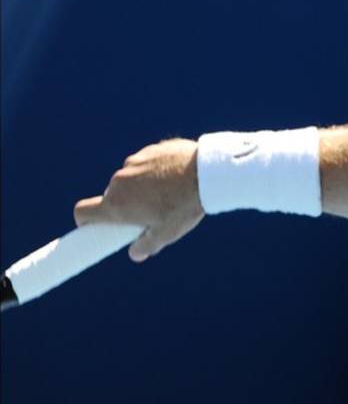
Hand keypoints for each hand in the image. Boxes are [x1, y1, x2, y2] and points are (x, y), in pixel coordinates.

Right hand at [74, 138, 203, 261]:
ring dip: (141, 186)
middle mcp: (118, 181)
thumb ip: (147, 245)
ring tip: (169, 193)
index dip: (86, 220)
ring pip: (130, 179)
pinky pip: (146, 164)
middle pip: (112, 196)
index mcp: (116, 204)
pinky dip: (154, 171)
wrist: (207, 173)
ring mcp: (133, 163)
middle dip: (125, 204)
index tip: (98, 225)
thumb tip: (135, 254)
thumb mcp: (167, 233)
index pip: (83, 211)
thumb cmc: (185, 206)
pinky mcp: (149, 150)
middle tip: (149, 212)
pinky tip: (175, 177)